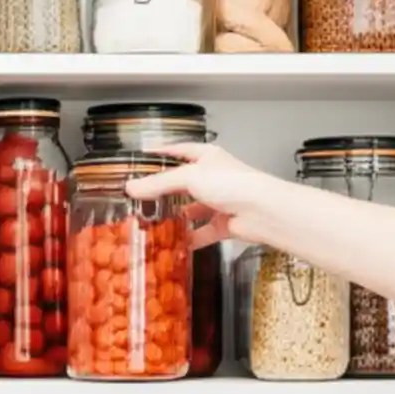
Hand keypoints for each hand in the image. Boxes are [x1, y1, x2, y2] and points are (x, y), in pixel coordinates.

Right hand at [125, 143, 283, 248]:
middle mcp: (214, 177)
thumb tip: (132, 188)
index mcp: (208, 158)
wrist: (263, 211)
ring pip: (192, 209)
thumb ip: (159, 184)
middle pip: (183, 182)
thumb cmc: (235, 184)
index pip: (180, 150)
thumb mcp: (189, 177)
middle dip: (164, 190)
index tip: (145, 156)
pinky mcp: (224, 223)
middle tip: (142, 197)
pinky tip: (176, 243)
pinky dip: (190, 238)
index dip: (163, 152)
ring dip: (177, 216)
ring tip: (154, 222)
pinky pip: (202, 232)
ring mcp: (220, 201)